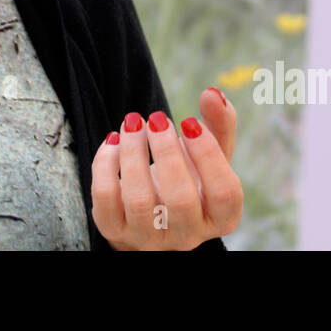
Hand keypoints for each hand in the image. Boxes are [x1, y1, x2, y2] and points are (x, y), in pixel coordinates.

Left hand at [90, 85, 242, 250]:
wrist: (153, 213)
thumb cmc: (189, 179)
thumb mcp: (210, 156)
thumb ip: (219, 125)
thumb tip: (213, 92)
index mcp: (219, 218)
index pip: (225, 194)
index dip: (208, 155)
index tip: (190, 121)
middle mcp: (187, 236)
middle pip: (181, 200)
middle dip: (167, 152)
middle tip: (158, 120)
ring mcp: (149, 238)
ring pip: (140, 200)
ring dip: (134, 154)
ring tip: (132, 123)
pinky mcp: (115, 232)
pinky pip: (105, 201)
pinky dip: (105, 166)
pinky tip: (113, 141)